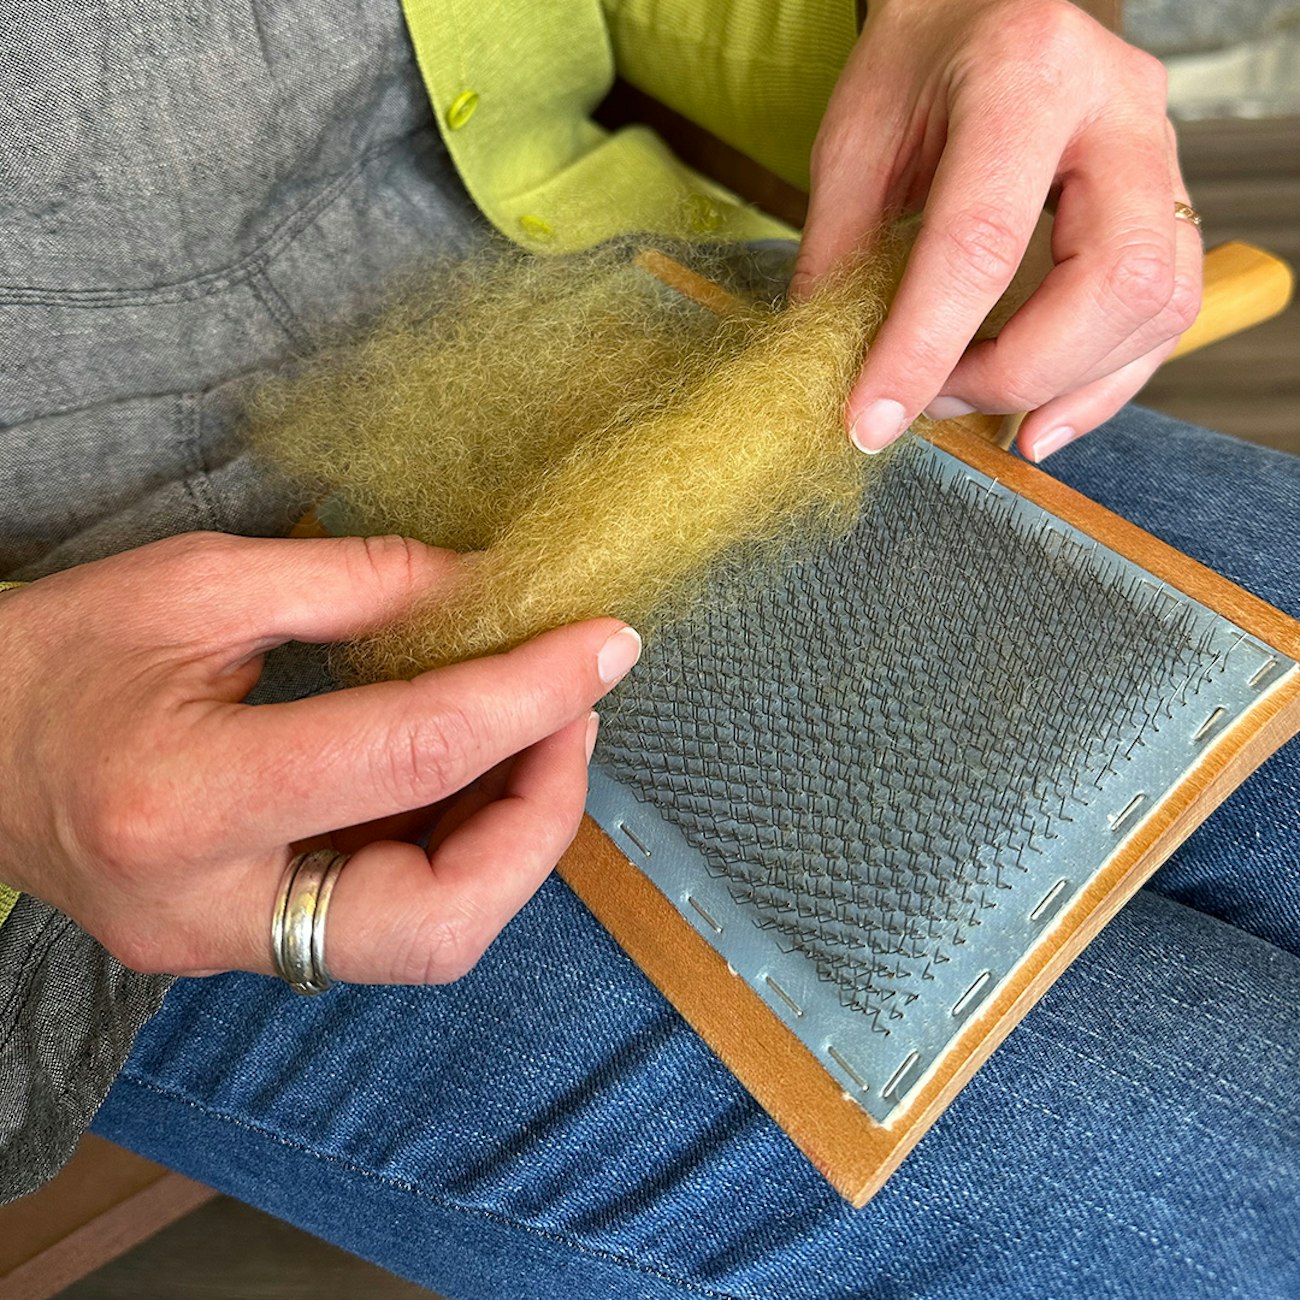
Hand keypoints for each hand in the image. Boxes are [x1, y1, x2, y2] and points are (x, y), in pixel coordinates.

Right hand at [0, 534, 639, 982]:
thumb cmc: (56, 655)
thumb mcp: (201, 582)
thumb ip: (361, 586)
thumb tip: (491, 592)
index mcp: (185, 797)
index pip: (414, 754)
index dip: (532, 695)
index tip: (602, 646)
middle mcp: (208, 907)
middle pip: (440, 921)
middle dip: (540, 822)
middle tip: (573, 719)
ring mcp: (222, 947)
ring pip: (426, 941)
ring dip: (509, 840)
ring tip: (531, 735)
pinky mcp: (239, 949)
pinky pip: (387, 921)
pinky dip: (453, 849)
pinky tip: (466, 774)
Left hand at [793, 0, 1201, 460]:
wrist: (982, 11)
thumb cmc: (916, 68)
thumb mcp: (855, 147)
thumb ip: (842, 259)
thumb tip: (831, 377)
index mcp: (1024, 75)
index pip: (982, 240)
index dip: (924, 348)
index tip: (871, 421)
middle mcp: (1118, 109)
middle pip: (1113, 279)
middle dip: (1018, 371)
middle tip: (935, 399)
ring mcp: (1162, 153)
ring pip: (1157, 305)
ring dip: (1062, 386)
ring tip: (971, 401)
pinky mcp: (1170, 202)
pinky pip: (1165, 315)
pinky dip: (1100, 384)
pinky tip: (1037, 418)